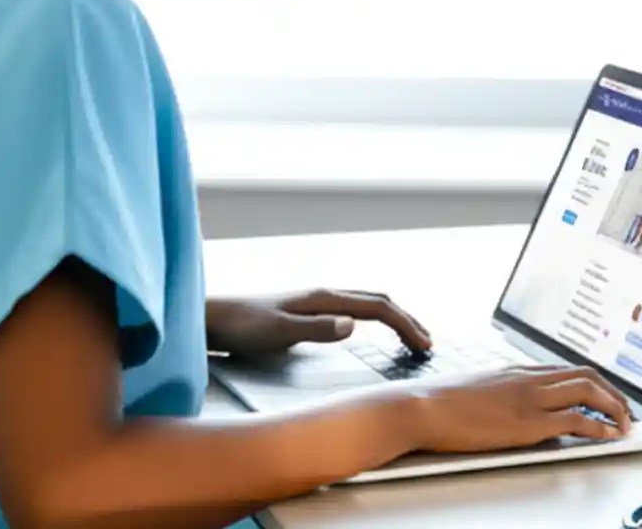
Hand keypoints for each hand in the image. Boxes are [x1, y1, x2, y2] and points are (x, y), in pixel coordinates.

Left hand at [206, 289, 431, 356]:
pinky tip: (372, 330)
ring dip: (394, 317)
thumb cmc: (243, 327)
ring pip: (368, 302)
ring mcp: (318, 300)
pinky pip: (355, 308)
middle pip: (379, 300)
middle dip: (407, 320)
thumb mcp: (279, 332)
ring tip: (411, 337)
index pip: (378, 308)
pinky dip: (376, 318)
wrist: (214, 318)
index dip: (405, 325)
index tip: (424, 346)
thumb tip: (354, 325)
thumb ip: (316, 329)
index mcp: (324, 298)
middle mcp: (325, 295)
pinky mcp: (310, 309)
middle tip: (427, 344)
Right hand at [407, 365, 632, 452]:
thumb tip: (505, 405)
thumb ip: (497, 392)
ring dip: (615, 407)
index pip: (565, 369)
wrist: (420, 406)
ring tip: (625, 423)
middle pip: (586, 374)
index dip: (592, 381)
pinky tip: (608, 435)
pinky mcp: (528, 422)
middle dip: (613, 391)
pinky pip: (577, 419)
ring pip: (589, 390)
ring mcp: (530, 398)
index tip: (604, 394)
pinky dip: (600, 426)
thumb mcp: (474, 389)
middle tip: (624, 409)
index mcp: (515, 371)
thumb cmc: (437, 403)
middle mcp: (528, 378)